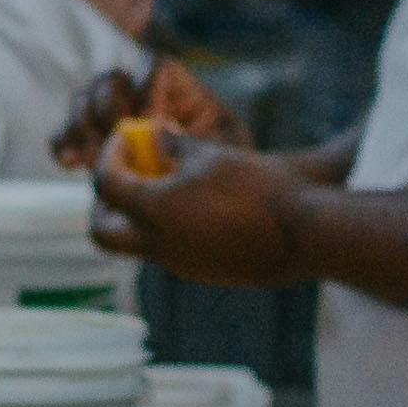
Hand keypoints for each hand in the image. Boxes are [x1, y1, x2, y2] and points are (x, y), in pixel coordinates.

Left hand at [82, 126, 302, 285]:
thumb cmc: (259, 187)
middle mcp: (160, 245)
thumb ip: (174, 145)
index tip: (124, 139)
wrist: (306, 233)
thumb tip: (153, 134)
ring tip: (165, 183)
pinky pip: (167, 250)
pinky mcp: (201, 271)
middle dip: (103, 204)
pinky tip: (195, 203)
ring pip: (136, 244)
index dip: (109, 157)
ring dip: (137, 215)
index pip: (107, 185)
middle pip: (102, 234)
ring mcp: (180, 264)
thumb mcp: (212, 155)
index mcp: (156, 212)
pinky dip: (166, 227)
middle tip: (124, 176)